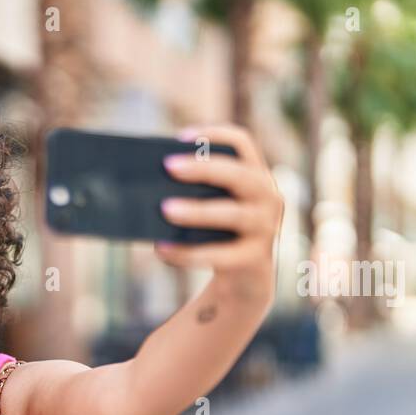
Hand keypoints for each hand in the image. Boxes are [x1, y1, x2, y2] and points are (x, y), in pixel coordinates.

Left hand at [155, 124, 282, 296]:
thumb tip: (148, 189)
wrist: (243, 281)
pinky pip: (218, 254)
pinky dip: (188, 252)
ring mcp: (265, 228)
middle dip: (203, 168)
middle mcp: (267, 197)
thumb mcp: (211, 209)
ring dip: (197, 211)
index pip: (242, 143)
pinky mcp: (254, 258)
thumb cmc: (218, 236)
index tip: (181, 137)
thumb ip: (192, 195)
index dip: (214, 134)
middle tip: (168, 167)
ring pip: (231, 214)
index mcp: (254, 176)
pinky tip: (161, 249)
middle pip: (238, 174)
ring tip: (165, 209)